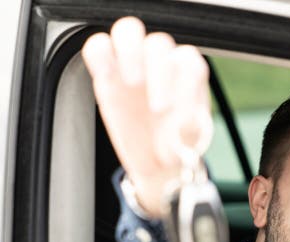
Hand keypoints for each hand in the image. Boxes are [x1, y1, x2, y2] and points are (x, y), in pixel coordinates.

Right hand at [81, 17, 210, 217]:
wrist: (157, 161)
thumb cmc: (178, 146)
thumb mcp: (190, 142)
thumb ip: (190, 125)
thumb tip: (184, 118)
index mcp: (189, 74)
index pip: (187, 60)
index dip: (180, 81)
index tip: (170, 110)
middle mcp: (164, 63)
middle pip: (158, 42)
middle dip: (156, 70)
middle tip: (155, 107)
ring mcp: (135, 63)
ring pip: (128, 31)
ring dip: (128, 51)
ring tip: (130, 83)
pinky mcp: (108, 71)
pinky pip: (99, 45)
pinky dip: (99, 53)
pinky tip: (105, 75)